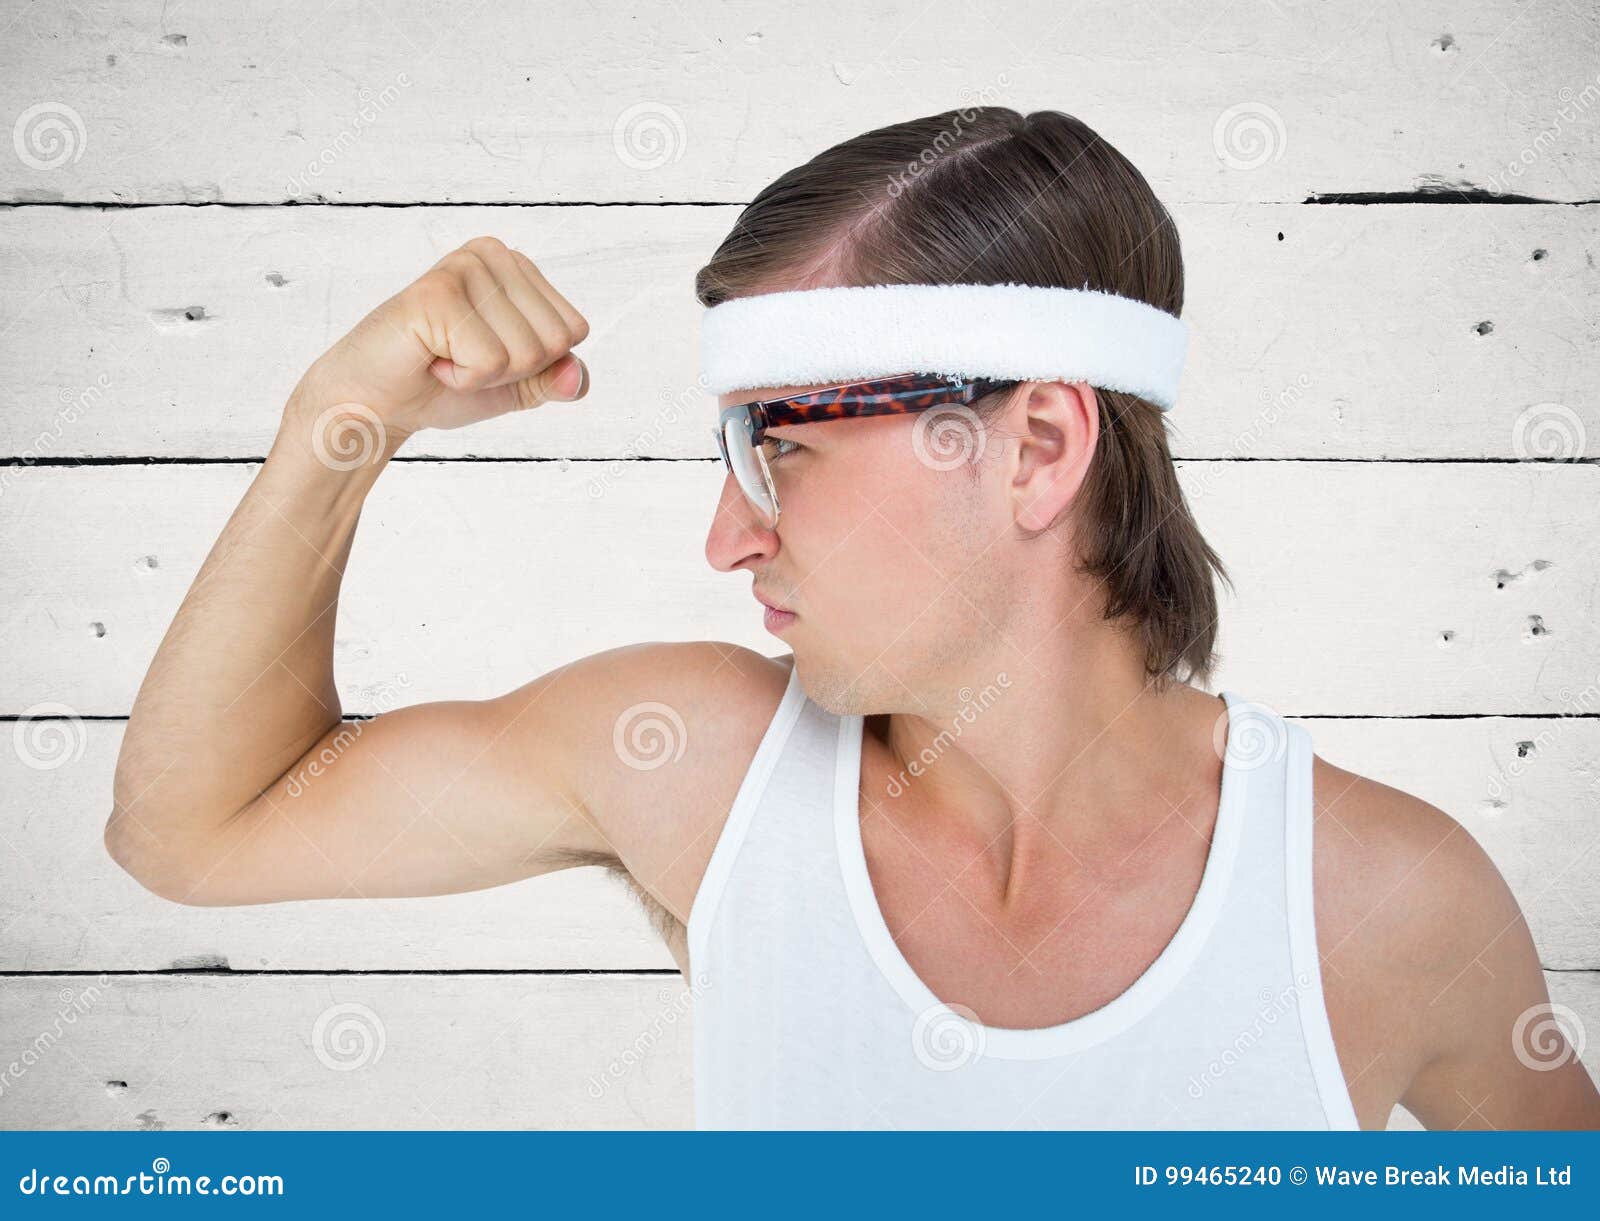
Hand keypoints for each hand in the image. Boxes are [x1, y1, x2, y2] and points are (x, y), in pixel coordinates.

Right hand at [289, 236, 590, 448]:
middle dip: (513, 371)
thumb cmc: (442, 385)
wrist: (377, 404)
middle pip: (555, 341)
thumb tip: (578, 376)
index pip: (574, 330)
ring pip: (526, 353)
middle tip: (462, 358)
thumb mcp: (517, 385)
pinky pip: (490, 362)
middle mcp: (494, 253)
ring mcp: (464, 268)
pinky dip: (462, 379)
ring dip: (484, 376)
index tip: (488, 357)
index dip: (536, 364)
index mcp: (517, 265)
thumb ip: (555, 379)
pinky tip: (429, 358)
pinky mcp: (438, 293)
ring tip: (443, 356)